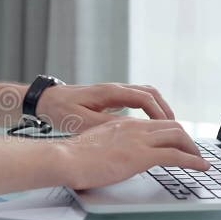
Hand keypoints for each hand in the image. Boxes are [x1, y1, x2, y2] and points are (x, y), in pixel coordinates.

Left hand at [37, 83, 174, 132]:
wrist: (44, 100)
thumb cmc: (60, 110)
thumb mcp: (82, 121)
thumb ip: (105, 125)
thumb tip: (129, 131)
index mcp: (109, 92)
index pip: (144, 97)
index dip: (159, 112)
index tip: (168, 127)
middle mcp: (114, 89)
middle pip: (150, 93)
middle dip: (165, 110)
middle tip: (176, 129)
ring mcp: (113, 93)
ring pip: (145, 95)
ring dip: (158, 109)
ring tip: (168, 128)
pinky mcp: (110, 99)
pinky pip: (136, 101)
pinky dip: (148, 110)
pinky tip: (150, 127)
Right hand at [53, 119, 209, 189]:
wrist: (66, 158)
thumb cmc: (73, 157)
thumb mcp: (95, 145)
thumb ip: (110, 147)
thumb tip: (116, 157)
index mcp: (123, 125)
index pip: (155, 125)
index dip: (170, 134)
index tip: (177, 144)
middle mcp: (134, 128)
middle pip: (172, 127)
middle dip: (187, 140)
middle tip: (193, 153)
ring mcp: (139, 140)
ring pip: (178, 137)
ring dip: (193, 149)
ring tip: (201, 162)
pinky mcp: (142, 156)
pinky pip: (176, 156)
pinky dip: (194, 161)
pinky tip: (202, 168)